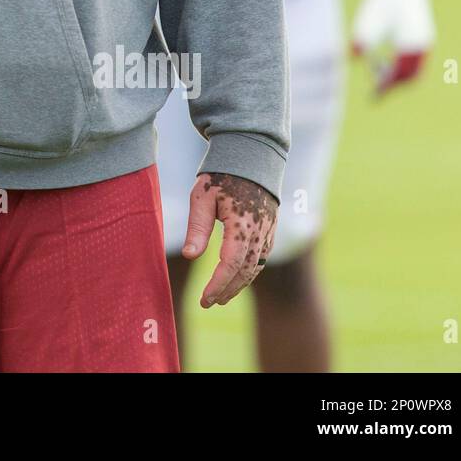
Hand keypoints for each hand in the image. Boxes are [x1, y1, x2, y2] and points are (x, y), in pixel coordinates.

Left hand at [182, 171, 277, 307]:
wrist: (250, 157)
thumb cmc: (220, 175)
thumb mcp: (201, 197)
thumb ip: (197, 227)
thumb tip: (190, 256)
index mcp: (242, 224)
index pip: (231, 264)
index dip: (218, 285)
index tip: (204, 300)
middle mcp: (260, 232)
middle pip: (246, 271)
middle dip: (227, 290)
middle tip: (208, 303)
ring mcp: (268, 232)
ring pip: (256, 267)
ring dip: (239, 284)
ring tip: (220, 297)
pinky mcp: (270, 230)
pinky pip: (261, 257)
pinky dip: (249, 271)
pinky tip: (236, 278)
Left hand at [351, 0, 433, 95]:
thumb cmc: (379, 3)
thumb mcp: (367, 20)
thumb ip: (362, 38)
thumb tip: (353, 57)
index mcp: (410, 42)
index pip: (400, 74)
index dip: (387, 86)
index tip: (373, 95)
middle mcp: (422, 45)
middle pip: (410, 77)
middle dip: (393, 85)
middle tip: (375, 92)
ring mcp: (426, 43)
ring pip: (416, 71)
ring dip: (399, 78)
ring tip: (378, 76)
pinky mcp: (424, 40)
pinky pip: (416, 63)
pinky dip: (403, 69)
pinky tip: (385, 64)